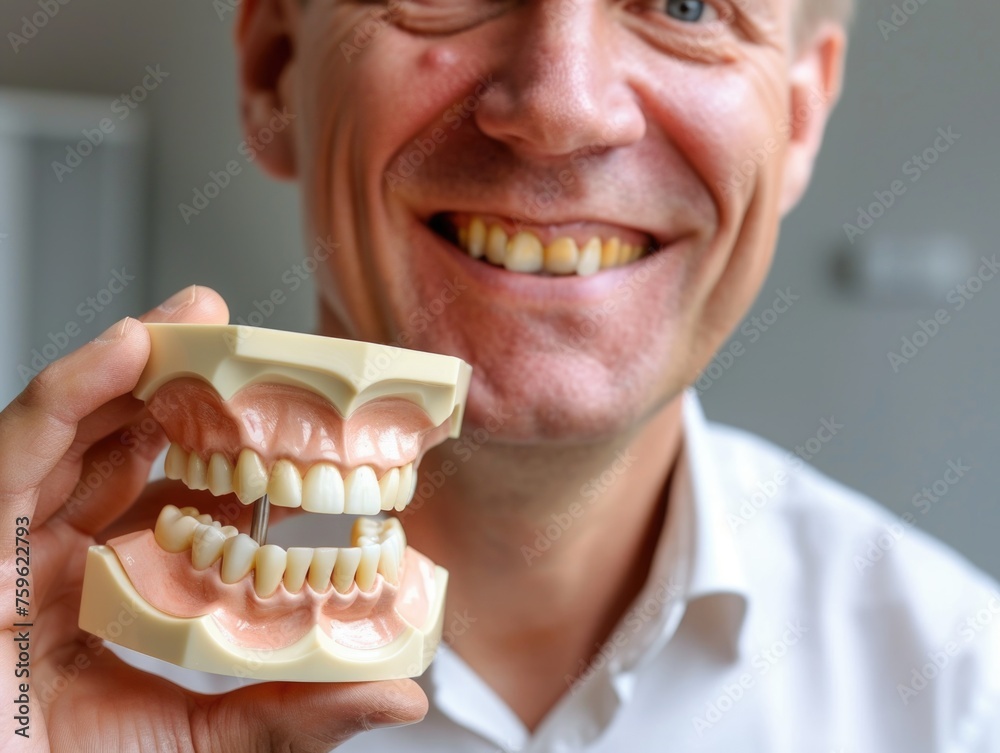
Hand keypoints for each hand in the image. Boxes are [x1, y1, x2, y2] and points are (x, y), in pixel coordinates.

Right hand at [1, 286, 426, 750]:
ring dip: (136, 361)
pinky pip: (17, 449)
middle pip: (124, 445)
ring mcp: (13, 542)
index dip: (233, 457)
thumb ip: (289, 714)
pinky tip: (128, 345)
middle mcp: (61, 557)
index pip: (177, 500)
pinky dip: (69, 390)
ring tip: (204, 317)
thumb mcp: (200, 744)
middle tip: (253, 346)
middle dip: (185, 388)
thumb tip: (402, 696)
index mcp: (114, 593)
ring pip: (74, 427)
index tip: (300, 428)